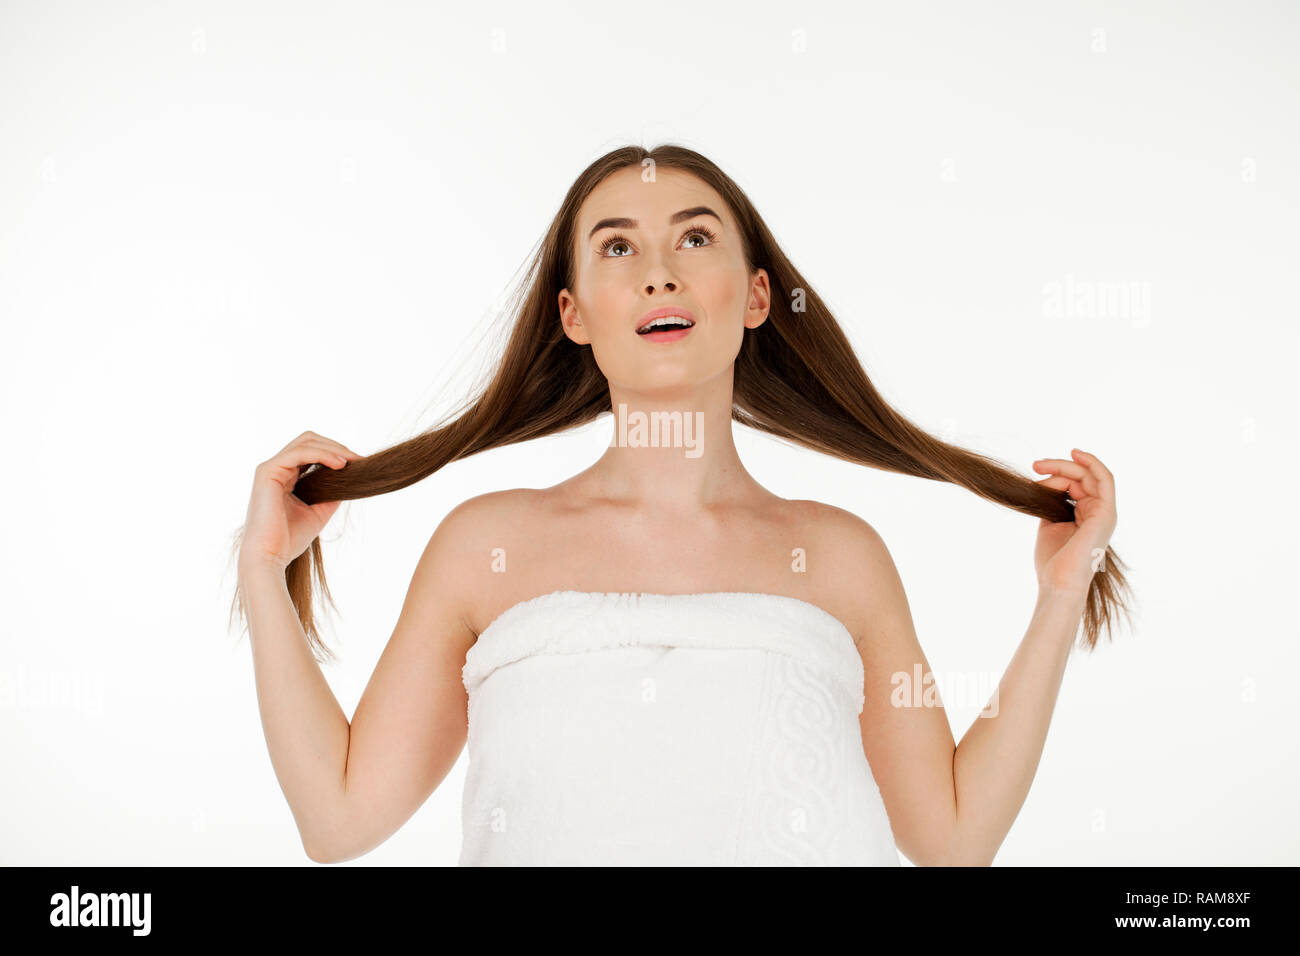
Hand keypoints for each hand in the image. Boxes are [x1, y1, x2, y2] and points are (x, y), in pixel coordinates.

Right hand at [239, 430, 361, 572]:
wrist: (270, 556)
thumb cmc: (289, 539)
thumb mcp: (319, 511)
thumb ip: (331, 493)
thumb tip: (350, 479)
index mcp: (285, 477)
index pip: (312, 452)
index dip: (336, 452)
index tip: (359, 463)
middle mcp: (276, 469)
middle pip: (309, 440)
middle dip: (336, 446)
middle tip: (358, 459)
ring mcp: (270, 468)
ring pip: (306, 442)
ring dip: (333, 448)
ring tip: (352, 461)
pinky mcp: (267, 472)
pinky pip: (299, 453)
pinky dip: (322, 454)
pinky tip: (340, 464)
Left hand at [1030, 449, 1116, 595]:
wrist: (1058, 582)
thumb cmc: (1053, 561)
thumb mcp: (1049, 524)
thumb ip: (1052, 502)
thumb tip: (1047, 483)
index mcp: (1086, 516)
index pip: (1075, 485)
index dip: (1055, 475)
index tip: (1034, 474)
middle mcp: (1098, 513)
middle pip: (1082, 477)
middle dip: (1058, 467)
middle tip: (1035, 465)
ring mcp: (1104, 512)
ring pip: (1090, 475)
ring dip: (1066, 465)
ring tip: (1041, 464)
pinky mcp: (1106, 513)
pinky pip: (1105, 479)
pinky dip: (1092, 463)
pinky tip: (1076, 454)